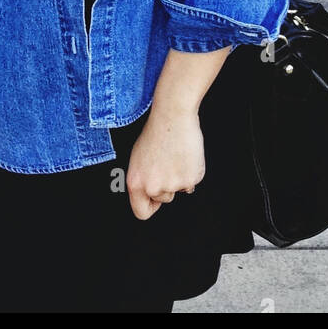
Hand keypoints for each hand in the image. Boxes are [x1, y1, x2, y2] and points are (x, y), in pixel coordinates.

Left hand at [125, 105, 203, 219]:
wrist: (173, 116)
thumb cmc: (155, 132)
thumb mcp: (138, 159)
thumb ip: (143, 179)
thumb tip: (151, 193)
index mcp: (135, 183)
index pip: (141, 212)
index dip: (150, 206)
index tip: (155, 199)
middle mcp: (152, 187)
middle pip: (163, 199)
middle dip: (167, 185)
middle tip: (167, 162)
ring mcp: (172, 185)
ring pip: (178, 190)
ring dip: (179, 178)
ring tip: (176, 156)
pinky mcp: (190, 180)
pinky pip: (192, 183)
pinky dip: (191, 171)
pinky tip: (186, 155)